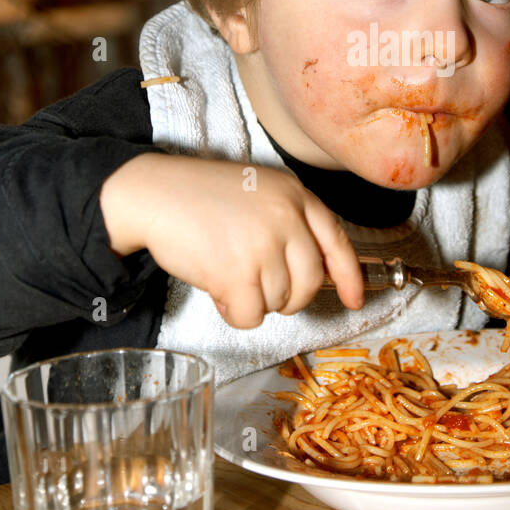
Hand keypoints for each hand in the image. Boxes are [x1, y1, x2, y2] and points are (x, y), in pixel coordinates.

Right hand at [100, 154, 364, 327]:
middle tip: (259, 287)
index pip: (337, 242)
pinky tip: (217, 288)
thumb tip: (317, 271)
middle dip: (288, 297)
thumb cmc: (201, 196)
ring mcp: (264, 245)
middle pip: (310, 282)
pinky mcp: (237, 272)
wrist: (154, 194)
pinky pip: (251, 316)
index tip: (356, 299)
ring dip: (252, 299)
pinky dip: (234, 313)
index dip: (350, 276)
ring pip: (278, 302)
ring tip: (226, 273)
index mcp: (295, 195)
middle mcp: (286, 218)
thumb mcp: (259, 193)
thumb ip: (291, 223)